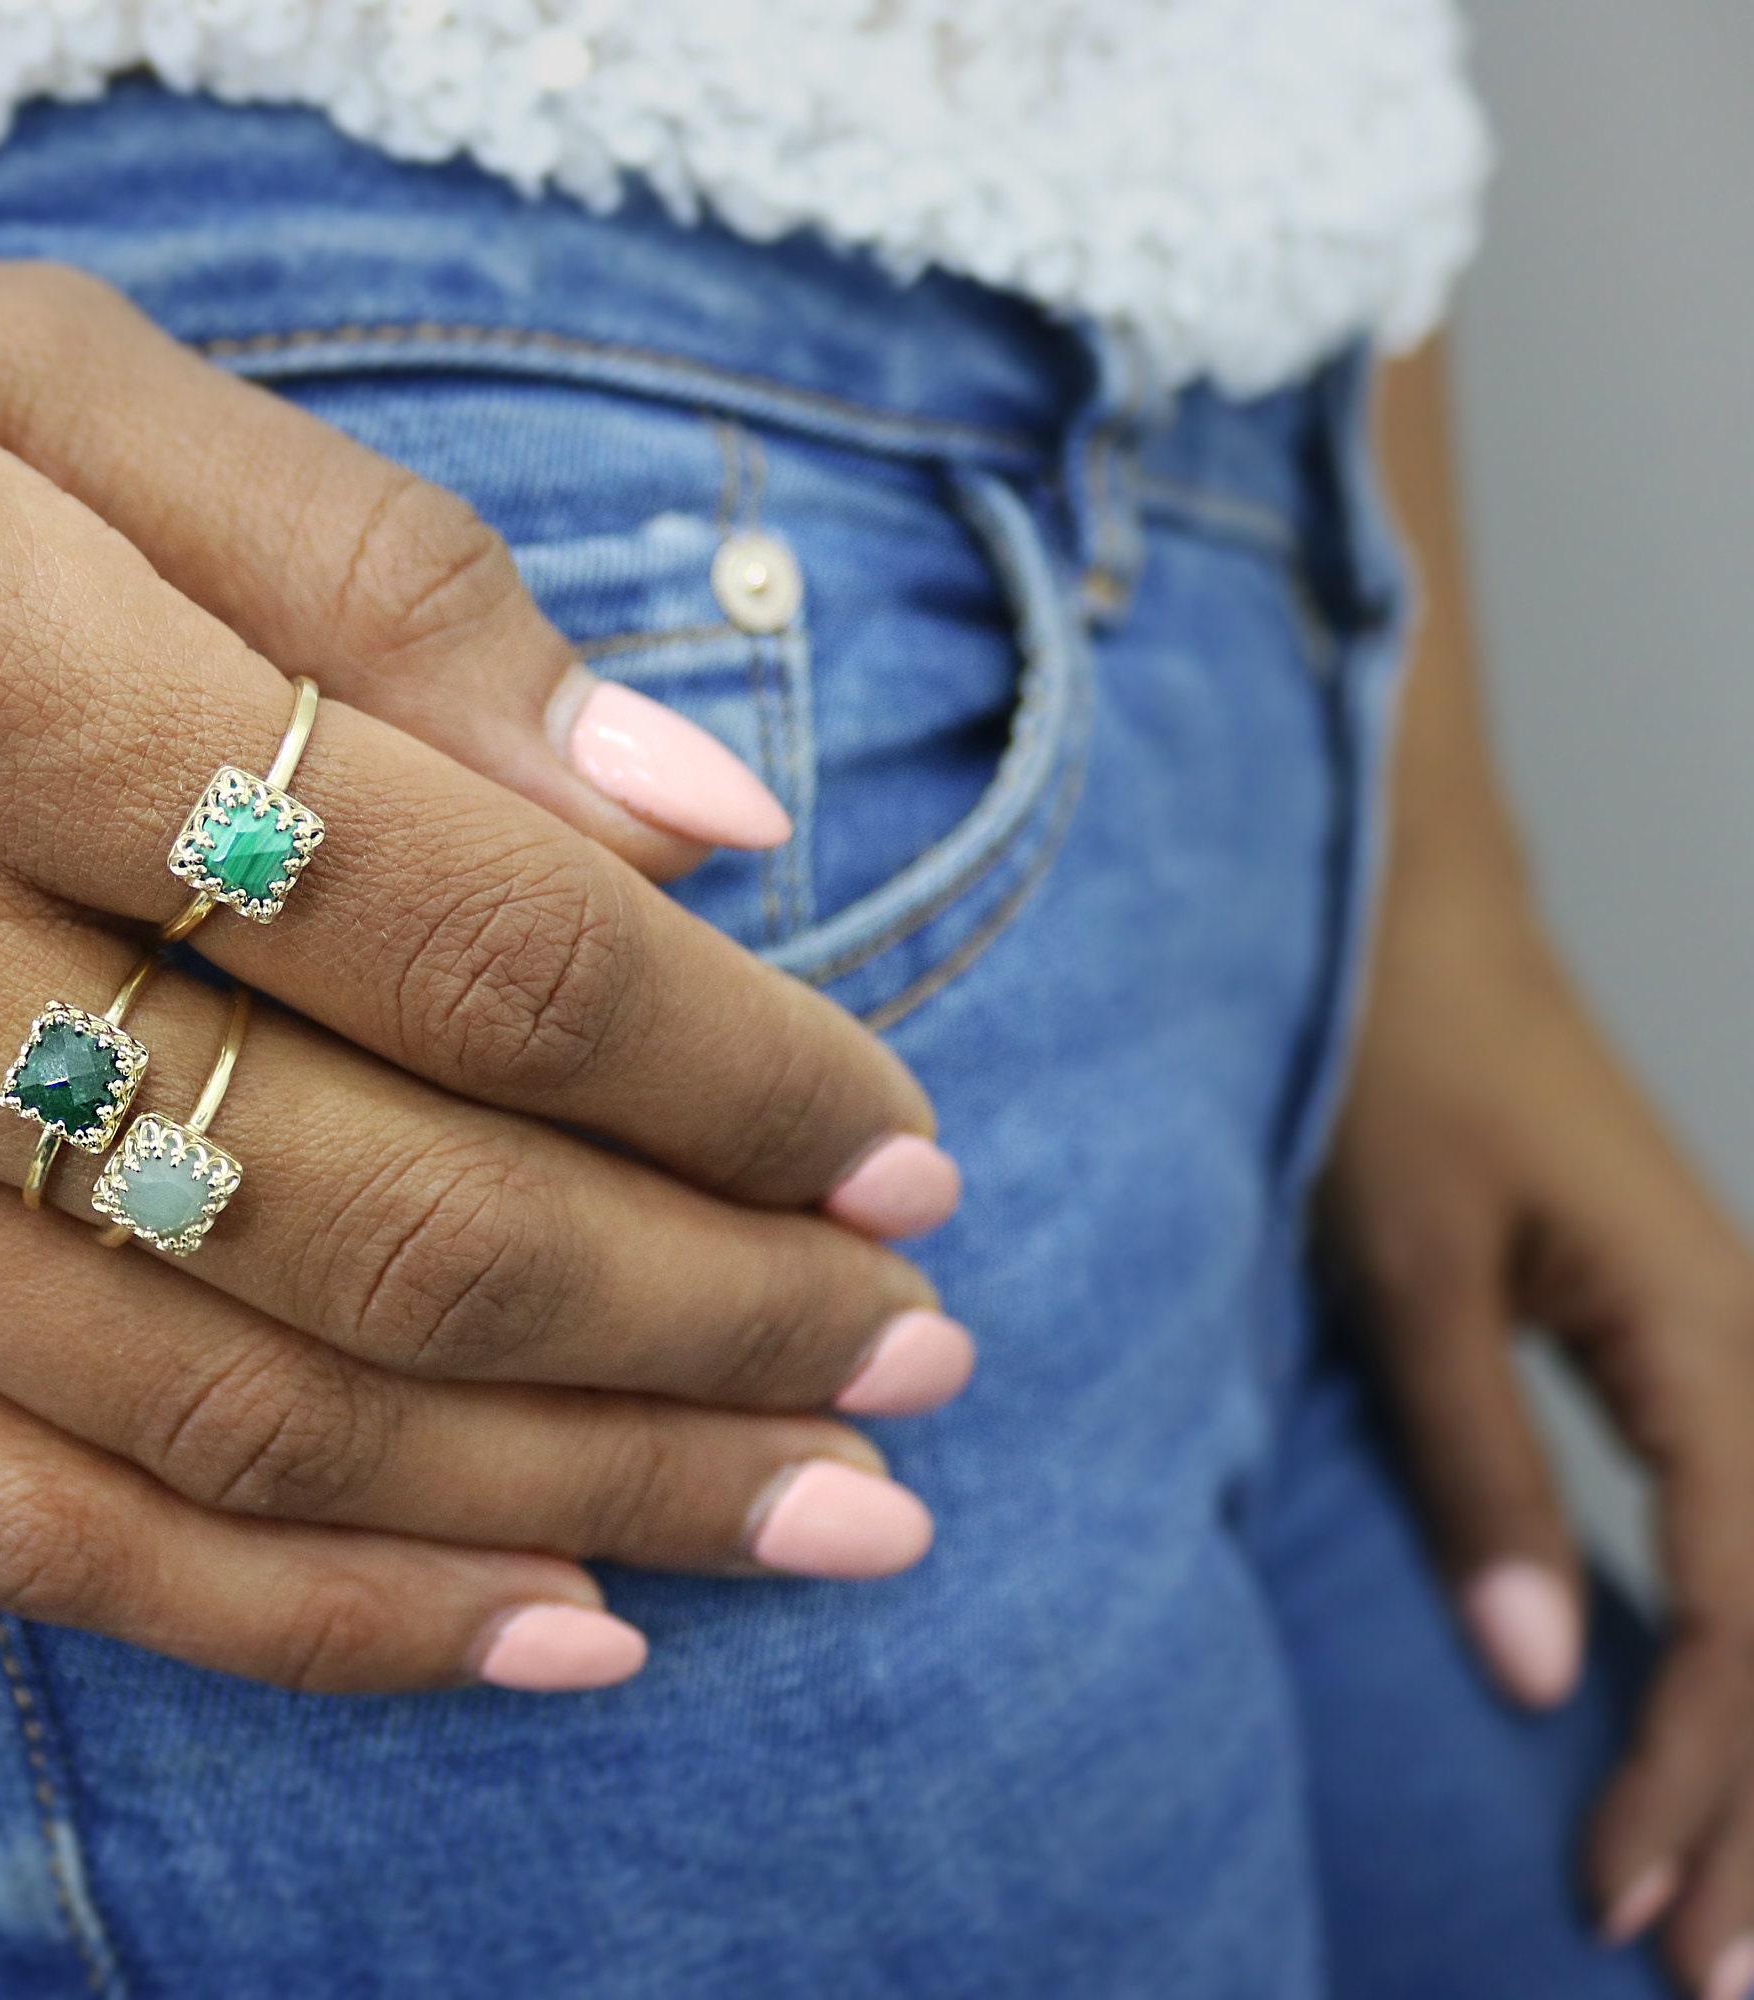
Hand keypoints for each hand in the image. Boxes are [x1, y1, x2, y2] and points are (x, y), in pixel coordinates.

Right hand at [0, 234, 971, 1693]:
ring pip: (228, 1411)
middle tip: (909, 1362)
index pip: (442, 918)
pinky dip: (301, 1608)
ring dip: (565, 1491)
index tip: (889, 1136)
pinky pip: (23, 1524)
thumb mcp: (39, 371)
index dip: (718, 1055)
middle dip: (697, 1309)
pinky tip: (531, 1634)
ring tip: (802, 1526)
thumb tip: (698, 824)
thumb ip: (379, 587)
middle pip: (369, 1204)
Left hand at [1325, 865, 1753, 1989]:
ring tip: (1732, 1911)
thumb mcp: (1405, 1274)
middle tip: (1713, 1979)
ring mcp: (1741, 1351)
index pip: (1746, 1611)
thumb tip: (1544, 1678)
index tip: (1629, 1907)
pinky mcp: (1696, 1351)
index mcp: (1704, 1338)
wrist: (1414, 917)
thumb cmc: (1396, 1070)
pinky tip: (1720, 1750)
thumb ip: (1476, 1467)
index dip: (1698, 1773)